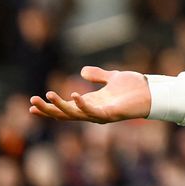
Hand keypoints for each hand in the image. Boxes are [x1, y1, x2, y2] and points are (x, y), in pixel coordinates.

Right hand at [29, 66, 150, 123]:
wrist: (152, 92)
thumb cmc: (134, 87)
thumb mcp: (112, 78)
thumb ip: (97, 75)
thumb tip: (82, 71)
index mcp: (90, 103)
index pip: (64, 108)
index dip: (49, 107)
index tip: (31, 104)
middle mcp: (92, 111)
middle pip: (64, 114)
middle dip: (48, 109)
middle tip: (31, 102)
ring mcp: (100, 114)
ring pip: (74, 114)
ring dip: (60, 107)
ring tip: (48, 95)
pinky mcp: (110, 114)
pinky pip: (93, 111)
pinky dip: (82, 105)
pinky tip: (73, 95)